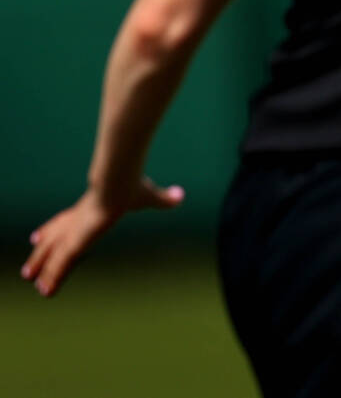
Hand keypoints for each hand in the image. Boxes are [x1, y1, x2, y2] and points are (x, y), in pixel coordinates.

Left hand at [21, 178, 184, 296]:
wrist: (119, 181)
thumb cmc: (133, 185)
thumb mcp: (150, 195)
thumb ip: (164, 199)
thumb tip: (181, 195)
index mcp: (91, 207)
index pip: (68, 220)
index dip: (54, 228)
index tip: (38, 236)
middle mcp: (77, 219)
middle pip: (54, 236)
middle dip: (41, 250)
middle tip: (29, 263)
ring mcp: (74, 231)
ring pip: (52, 253)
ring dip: (40, 266)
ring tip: (29, 279)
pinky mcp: (76, 241)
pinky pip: (60, 265)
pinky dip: (52, 277)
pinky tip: (45, 289)